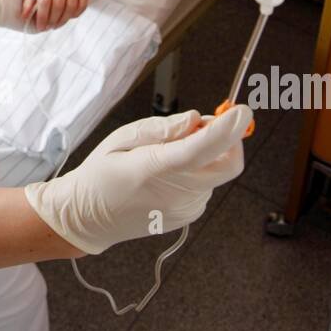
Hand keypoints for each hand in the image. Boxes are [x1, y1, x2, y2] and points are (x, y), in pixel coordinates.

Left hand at [21, 0, 87, 30]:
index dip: (42, 17)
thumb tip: (24, 16)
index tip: (40, 27)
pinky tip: (67, 18)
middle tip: (47, 28)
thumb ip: (28, 1)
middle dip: (52, 21)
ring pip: (71, 7)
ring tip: (55, 25)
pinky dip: (75, 14)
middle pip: (58, 5)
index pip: (45, 1)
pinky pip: (82, 5)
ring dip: (63, 20)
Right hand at [24, 105, 252, 254]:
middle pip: (227, 164)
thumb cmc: (100, 174)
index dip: (225, 130)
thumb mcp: (120, 139)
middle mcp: (176, 194)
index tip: (242, 111)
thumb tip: (195, 120)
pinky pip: (206, 186)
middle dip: (228, 139)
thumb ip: (161, 129)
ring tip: (167, 153)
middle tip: (201, 125)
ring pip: (216, 172)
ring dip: (207, 155)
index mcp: (153, 169)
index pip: (199, 150)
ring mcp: (185, 209)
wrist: (88, 219)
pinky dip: (198, 171)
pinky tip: (168, 173)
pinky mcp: (189, 216)